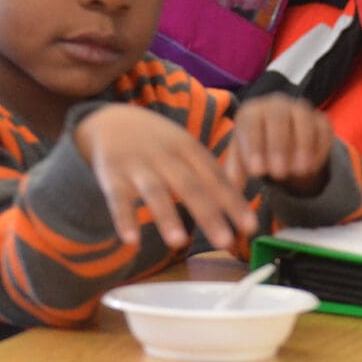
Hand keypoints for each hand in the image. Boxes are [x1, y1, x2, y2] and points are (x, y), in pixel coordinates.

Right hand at [74, 104, 256, 252]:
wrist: (110, 120)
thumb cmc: (158, 142)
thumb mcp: (185, 148)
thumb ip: (208, 175)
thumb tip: (239, 208)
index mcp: (190, 149)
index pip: (216, 178)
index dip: (234, 202)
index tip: (250, 226)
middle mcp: (166, 156)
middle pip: (190, 186)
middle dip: (209, 214)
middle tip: (226, 241)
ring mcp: (138, 166)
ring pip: (155, 192)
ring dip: (167, 216)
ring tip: (179, 242)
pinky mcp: (112, 176)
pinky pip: (117, 199)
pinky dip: (123, 219)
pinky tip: (130, 240)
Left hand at [228, 93, 332, 197]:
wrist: (280, 143)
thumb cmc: (255, 150)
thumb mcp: (241, 160)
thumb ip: (234, 173)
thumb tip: (230, 190)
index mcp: (252, 111)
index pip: (251, 122)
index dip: (254, 146)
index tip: (257, 172)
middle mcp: (276, 104)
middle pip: (278, 117)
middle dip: (278, 146)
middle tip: (278, 173)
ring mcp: (301, 110)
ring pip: (304, 120)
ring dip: (302, 146)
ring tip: (298, 171)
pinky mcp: (321, 120)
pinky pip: (323, 130)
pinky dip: (319, 149)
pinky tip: (311, 168)